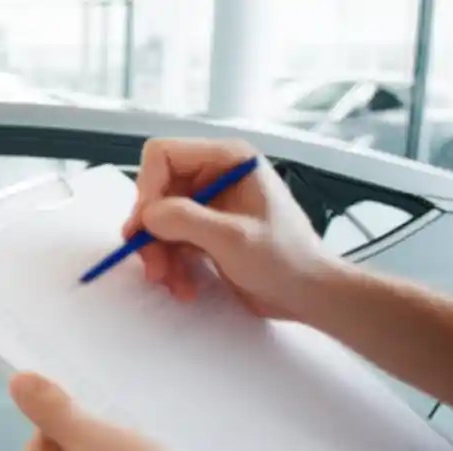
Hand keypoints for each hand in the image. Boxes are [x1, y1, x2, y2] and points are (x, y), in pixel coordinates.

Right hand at [125, 138, 328, 319]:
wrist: (306, 294)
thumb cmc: (283, 260)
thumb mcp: (232, 238)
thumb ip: (185, 220)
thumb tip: (146, 215)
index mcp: (228, 159)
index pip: (164, 154)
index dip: (148, 188)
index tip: (147, 227)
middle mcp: (214, 174)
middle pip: (155, 191)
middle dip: (152, 232)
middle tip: (155, 268)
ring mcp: (208, 203)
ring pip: (157, 220)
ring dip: (158, 254)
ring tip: (172, 283)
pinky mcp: (204, 229)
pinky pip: (168, 239)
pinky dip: (170, 264)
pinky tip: (184, 286)